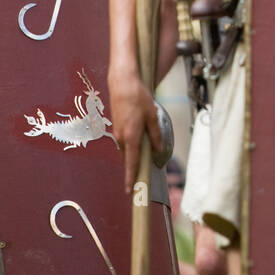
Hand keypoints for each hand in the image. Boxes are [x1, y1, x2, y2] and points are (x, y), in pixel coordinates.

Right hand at [108, 72, 162, 193]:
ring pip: (128, 148)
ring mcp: (117, 132)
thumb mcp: (152, 116)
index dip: (131, 177)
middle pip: (129, 157)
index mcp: (131, 136)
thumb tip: (158, 149)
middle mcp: (122, 137)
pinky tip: (140, 134)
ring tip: (146, 149)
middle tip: (143, 177)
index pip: (131, 163)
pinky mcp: (116, 126)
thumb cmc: (138, 98)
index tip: (130, 191)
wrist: (122, 83)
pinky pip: (125, 140)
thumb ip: (155, 134)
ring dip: (135, 152)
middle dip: (135, 166)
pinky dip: (132, 143)